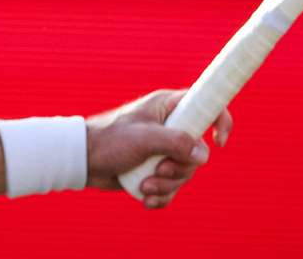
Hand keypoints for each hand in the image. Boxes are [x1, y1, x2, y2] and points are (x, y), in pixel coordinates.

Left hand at [85, 89, 231, 208]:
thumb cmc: (110, 141)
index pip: (206, 105)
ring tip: (144, 186)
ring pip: (184, 173)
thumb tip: (204, 155)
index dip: (219, 120)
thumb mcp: (144, 139)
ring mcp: (163, 149)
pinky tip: (145, 198)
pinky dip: (161, 196)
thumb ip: (176, 143)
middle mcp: (169, 127)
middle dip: (180, 169)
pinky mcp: (155, 169)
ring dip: (166, 185)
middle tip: (159, 170)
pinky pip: (172, 188)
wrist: (83, 161)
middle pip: (197, 152)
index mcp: (168, 107)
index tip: (218, 141)